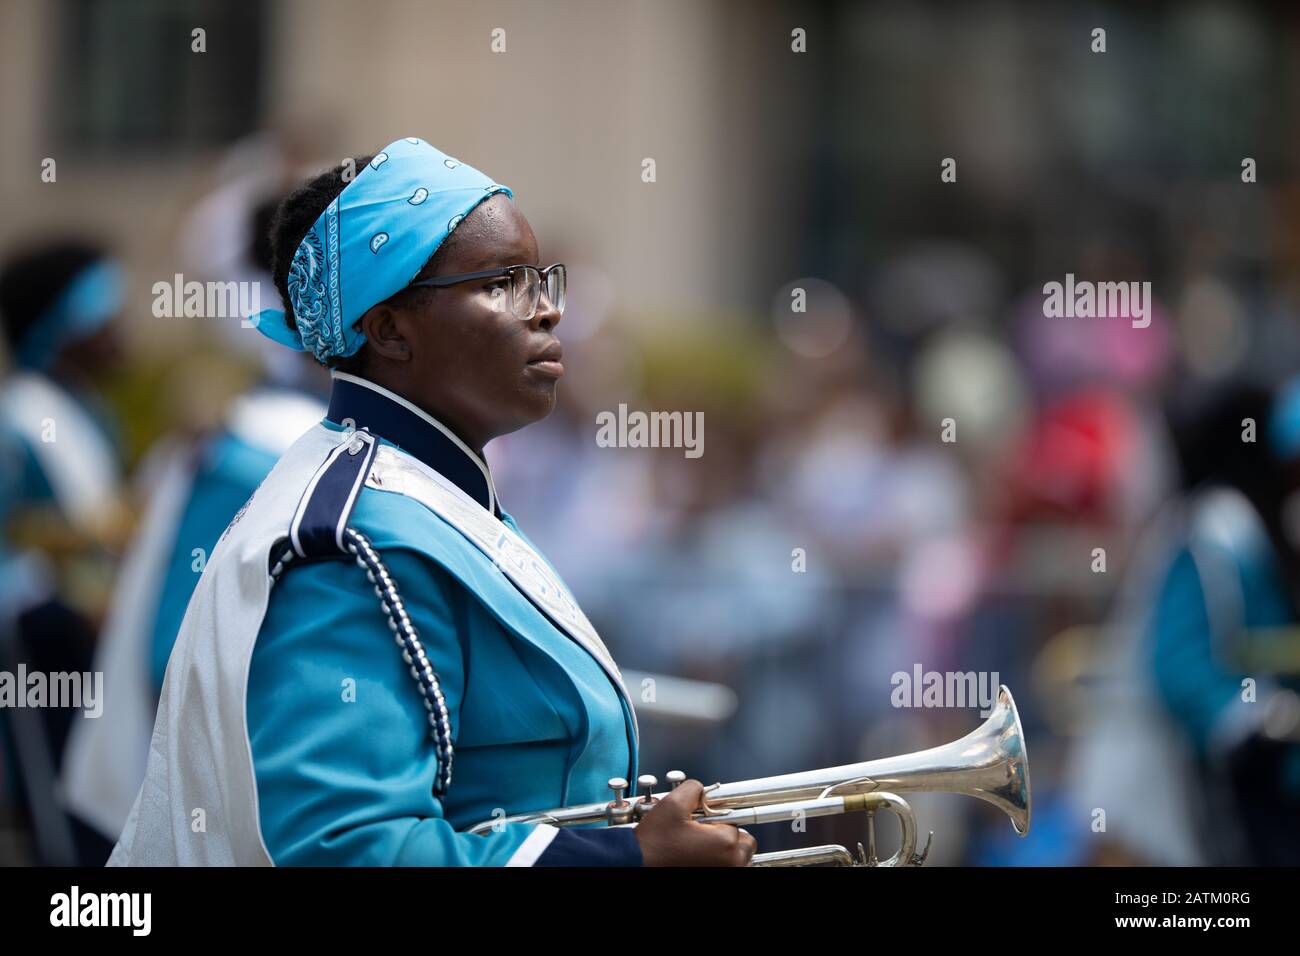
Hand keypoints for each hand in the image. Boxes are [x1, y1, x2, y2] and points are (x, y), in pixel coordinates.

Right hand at [634, 779, 756, 865]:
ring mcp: (724, 875)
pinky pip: (729, 870)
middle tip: (704, 834)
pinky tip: (701, 859)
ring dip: (727, 853)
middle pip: (745, 844)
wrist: (637, 865)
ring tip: (702, 848)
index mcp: (725, 843)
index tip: (705, 820)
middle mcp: (730, 864)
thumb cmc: (654, 843)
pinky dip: (720, 864)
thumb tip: (701, 790)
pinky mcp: (716, 882)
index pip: (736, 822)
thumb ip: (694, 789)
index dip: (718, 818)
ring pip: (739, 860)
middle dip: (728, 836)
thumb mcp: (672, 804)